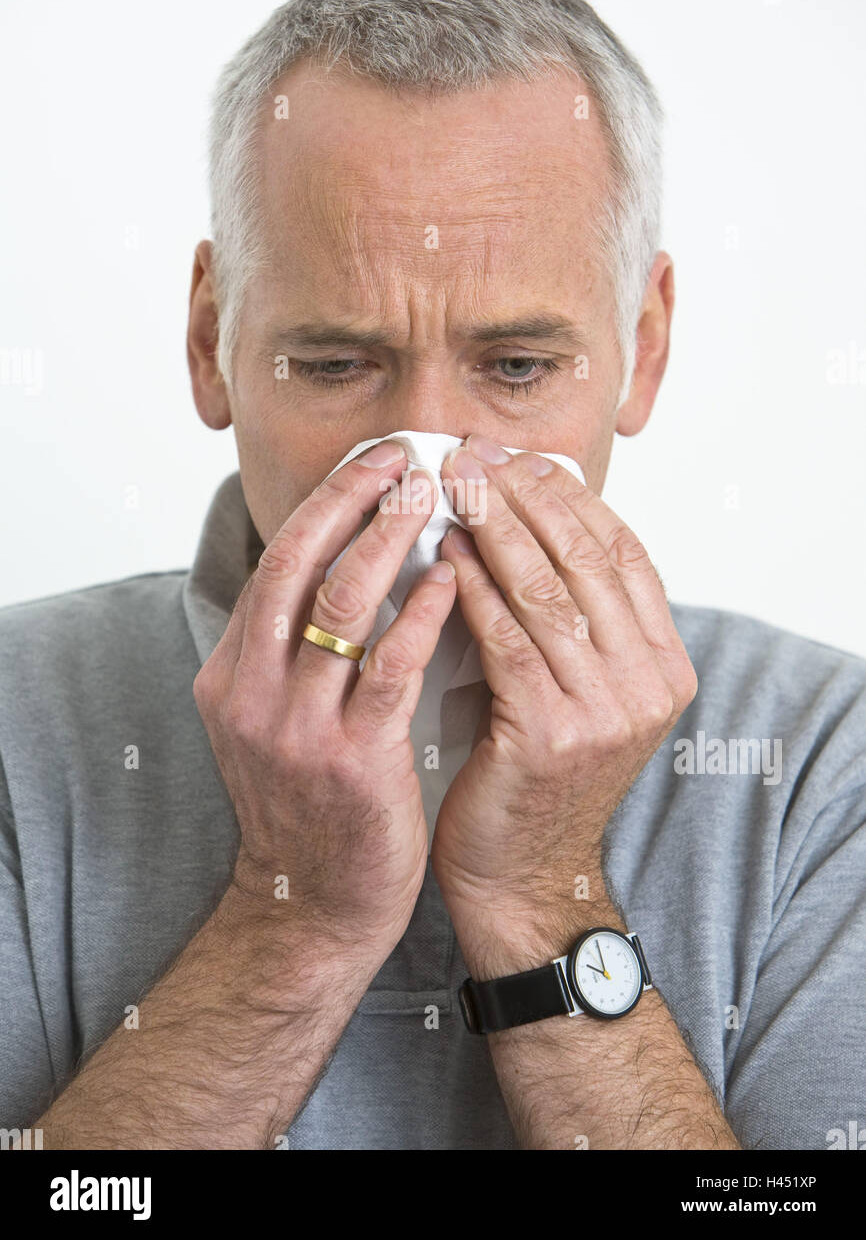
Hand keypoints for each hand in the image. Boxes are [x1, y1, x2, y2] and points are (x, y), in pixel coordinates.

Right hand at [192, 442, 456, 960]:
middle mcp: (249, 691)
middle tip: (401, 456)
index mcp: (231, 674)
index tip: (371, 461)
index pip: (275, 562)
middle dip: (350, 501)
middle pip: (296, 565)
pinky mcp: (348, 758)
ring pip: (339, 606)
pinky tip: (451, 580)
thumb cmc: (313, 806)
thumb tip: (352, 566)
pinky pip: (388, 668)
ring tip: (429, 498)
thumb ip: (296, 651)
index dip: (325, 504)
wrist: (310, 907)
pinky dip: (419, 614)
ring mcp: (293, 726)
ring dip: (387, 541)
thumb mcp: (277, 720)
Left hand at [432, 433, 696, 968]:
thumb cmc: (533, 775)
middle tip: (475, 454)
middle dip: (526, 498)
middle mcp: (648, 683)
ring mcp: (607, 711)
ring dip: (495, 530)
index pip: (623, 553)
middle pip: (586, 560)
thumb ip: (562, 617)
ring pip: (545, 591)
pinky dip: (473, 590)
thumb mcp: (571, 687)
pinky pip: (507, 639)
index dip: (571, 498)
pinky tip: (442, 556)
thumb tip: (514, 520)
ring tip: (452, 487)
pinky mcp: (552, 733)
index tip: (521, 457)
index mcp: (663, 664)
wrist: (522, 876)